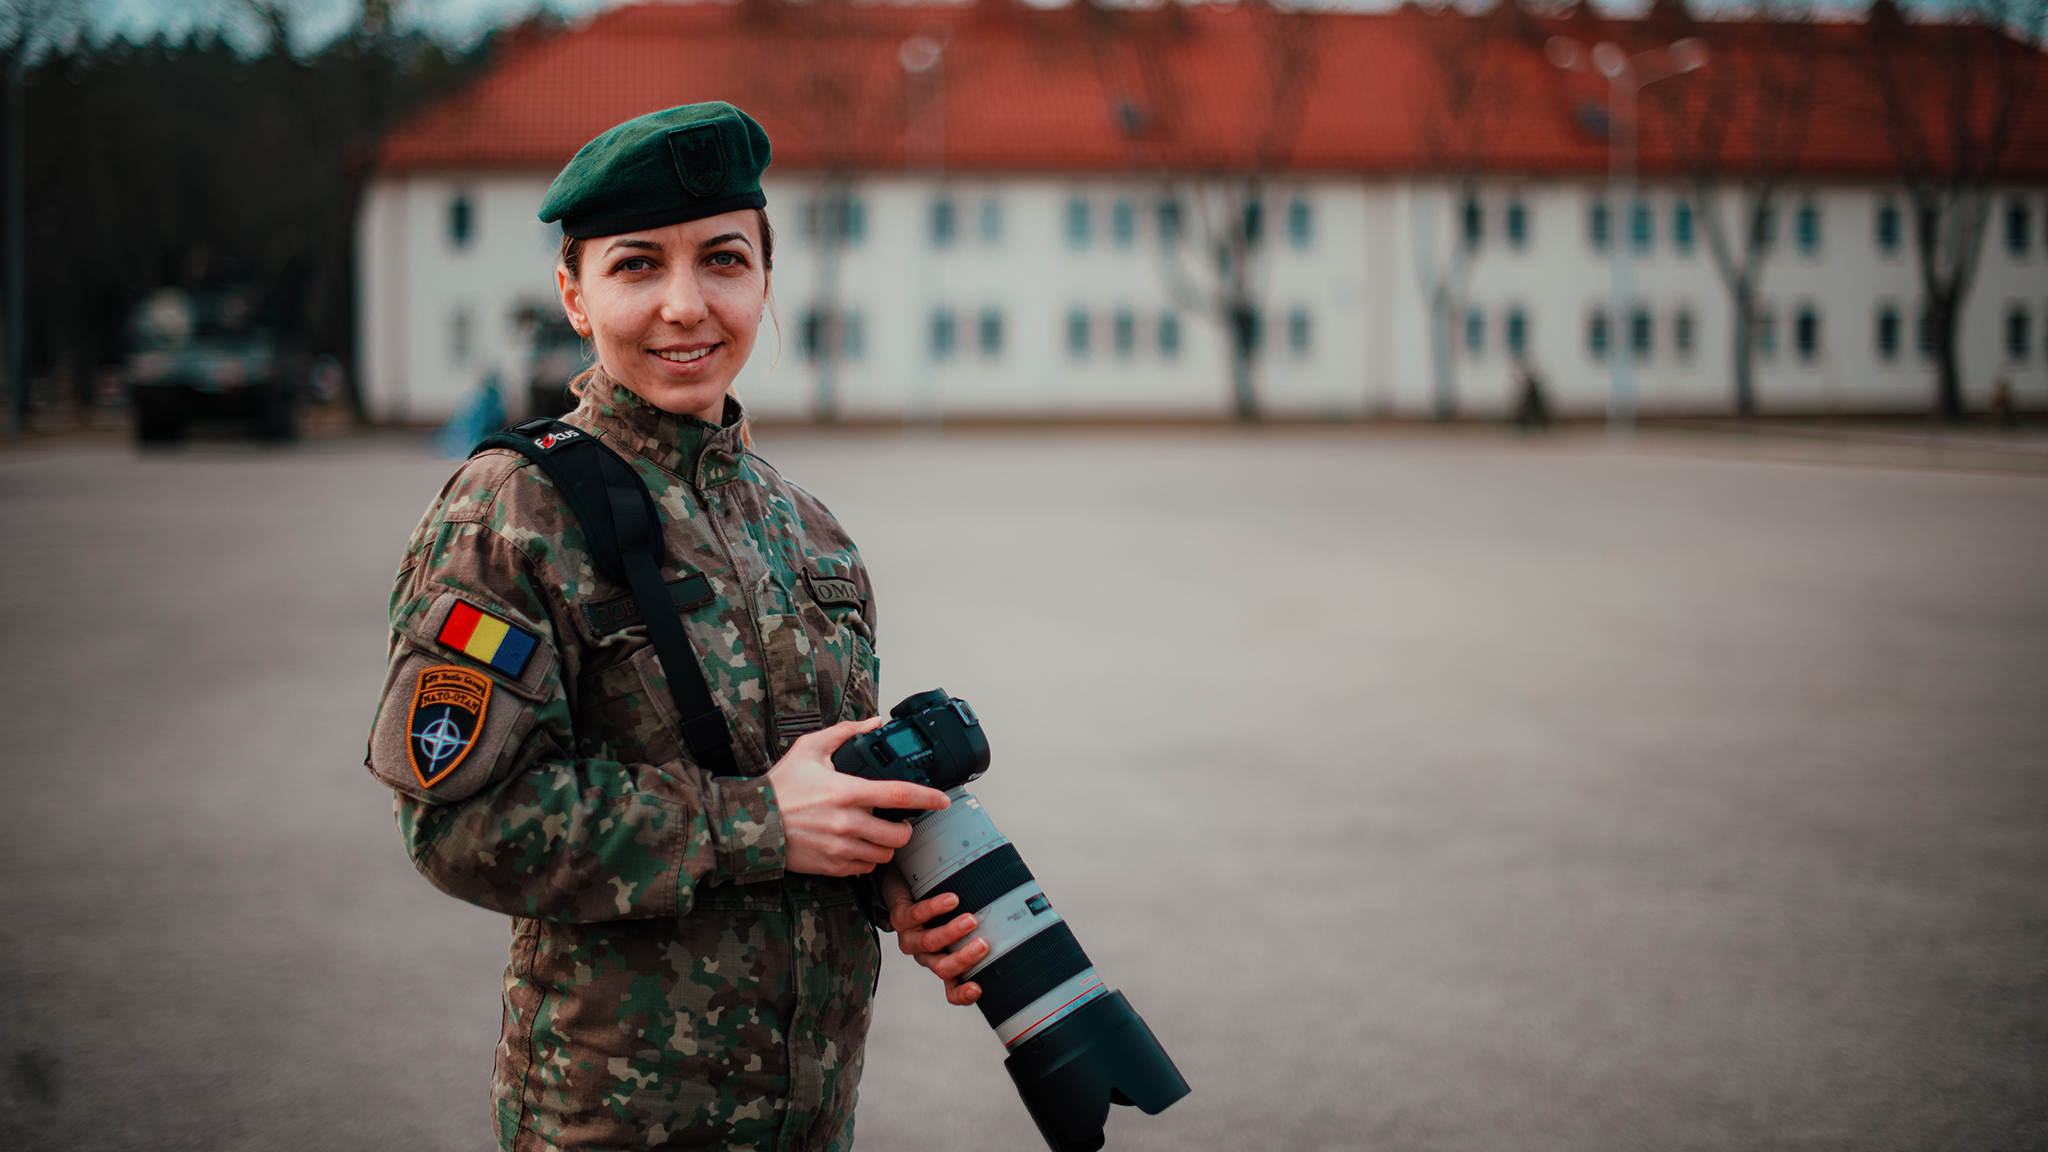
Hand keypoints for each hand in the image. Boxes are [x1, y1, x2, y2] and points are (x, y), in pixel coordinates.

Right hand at [767, 717, 949, 876]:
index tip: (942, 800)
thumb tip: (874, 722)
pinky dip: (867, 859)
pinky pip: (864, 869)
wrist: (750, 823)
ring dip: (886, 846)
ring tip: (876, 834)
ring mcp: (840, 847)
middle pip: (899, 834)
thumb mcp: (810, 749)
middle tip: (898, 822)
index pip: (899, 795)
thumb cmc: (780, 786)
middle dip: (905, 829)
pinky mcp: (831, 866)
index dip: (927, 798)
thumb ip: (845, 733)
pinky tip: (857, 846)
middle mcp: (847, 822)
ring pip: (884, 855)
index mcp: (847, 791)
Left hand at [882, 867, 986, 1006]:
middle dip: (964, 959)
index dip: (963, 994)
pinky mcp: (900, 917)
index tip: (978, 989)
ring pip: (929, 943)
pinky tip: (951, 900)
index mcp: (944, 963)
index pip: (953, 990)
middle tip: (983, 945)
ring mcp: (912, 938)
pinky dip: (934, 908)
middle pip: (943, 968)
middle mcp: (927, 956)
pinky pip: (915, 915)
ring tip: (970, 920)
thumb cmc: (940, 908)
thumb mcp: (962, 925)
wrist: (903, 885)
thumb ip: (985, 929)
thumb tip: (1028, 918)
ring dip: (951, 933)